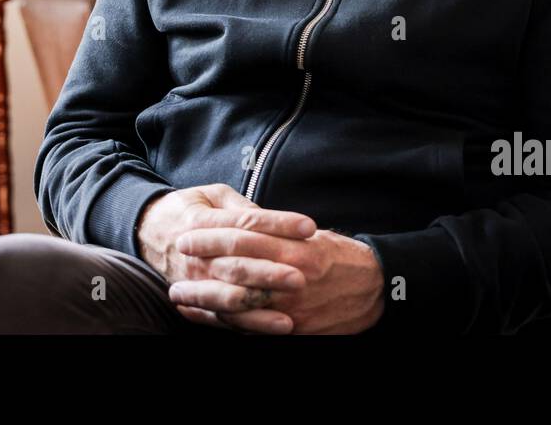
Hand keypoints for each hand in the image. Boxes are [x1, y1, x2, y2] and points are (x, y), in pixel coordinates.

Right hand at [136, 184, 315, 333]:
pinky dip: (249, 325)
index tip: (309, 227)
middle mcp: (197, 256)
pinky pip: (223, 319)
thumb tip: (270, 217)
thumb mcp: (212, 194)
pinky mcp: (196, 303)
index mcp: (202, 222)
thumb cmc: (189, 208)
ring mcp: (195, 282)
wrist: (148, 231)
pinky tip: (276, 326)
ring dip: (260, 306)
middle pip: (237, 265)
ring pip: (229, 298)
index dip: (279, 224)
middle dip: (269, 273)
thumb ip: (241, 205)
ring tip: (290, 314)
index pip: (245, 223)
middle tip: (301, 277)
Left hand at [168, 223, 386, 334]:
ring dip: (204, 299)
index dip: (212, 235)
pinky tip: (202, 317)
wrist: (374, 290)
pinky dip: (223, 323)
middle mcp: (290, 277)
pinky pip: (251, 327)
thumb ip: (277, 232)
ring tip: (178, 294)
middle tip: (175, 258)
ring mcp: (290, 307)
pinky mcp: (292, 330)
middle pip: (235, 269)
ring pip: (238, 302)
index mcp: (294, 247)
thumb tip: (242, 222)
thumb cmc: (338, 257)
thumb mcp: (310, 237)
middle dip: (202, 264)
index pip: (244, 236)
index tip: (187, 233)